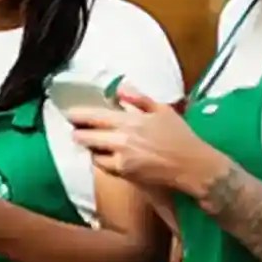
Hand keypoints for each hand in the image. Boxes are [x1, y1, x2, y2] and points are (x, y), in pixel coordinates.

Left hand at [67, 88, 227, 194]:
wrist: (192, 166)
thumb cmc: (180, 136)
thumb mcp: (162, 110)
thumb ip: (139, 98)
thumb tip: (119, 89)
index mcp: (130, 120)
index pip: (94, 116)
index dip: (77, 115)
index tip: (68, 113)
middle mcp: (122, 138)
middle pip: (85, 135)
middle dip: (77, 132)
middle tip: (76, 129)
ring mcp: (121, 157)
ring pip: (92, 151)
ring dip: (89, 146)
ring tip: (90, 142)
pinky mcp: (124, 172)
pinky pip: (102, 165)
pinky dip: (100, 159)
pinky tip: (104, 154)